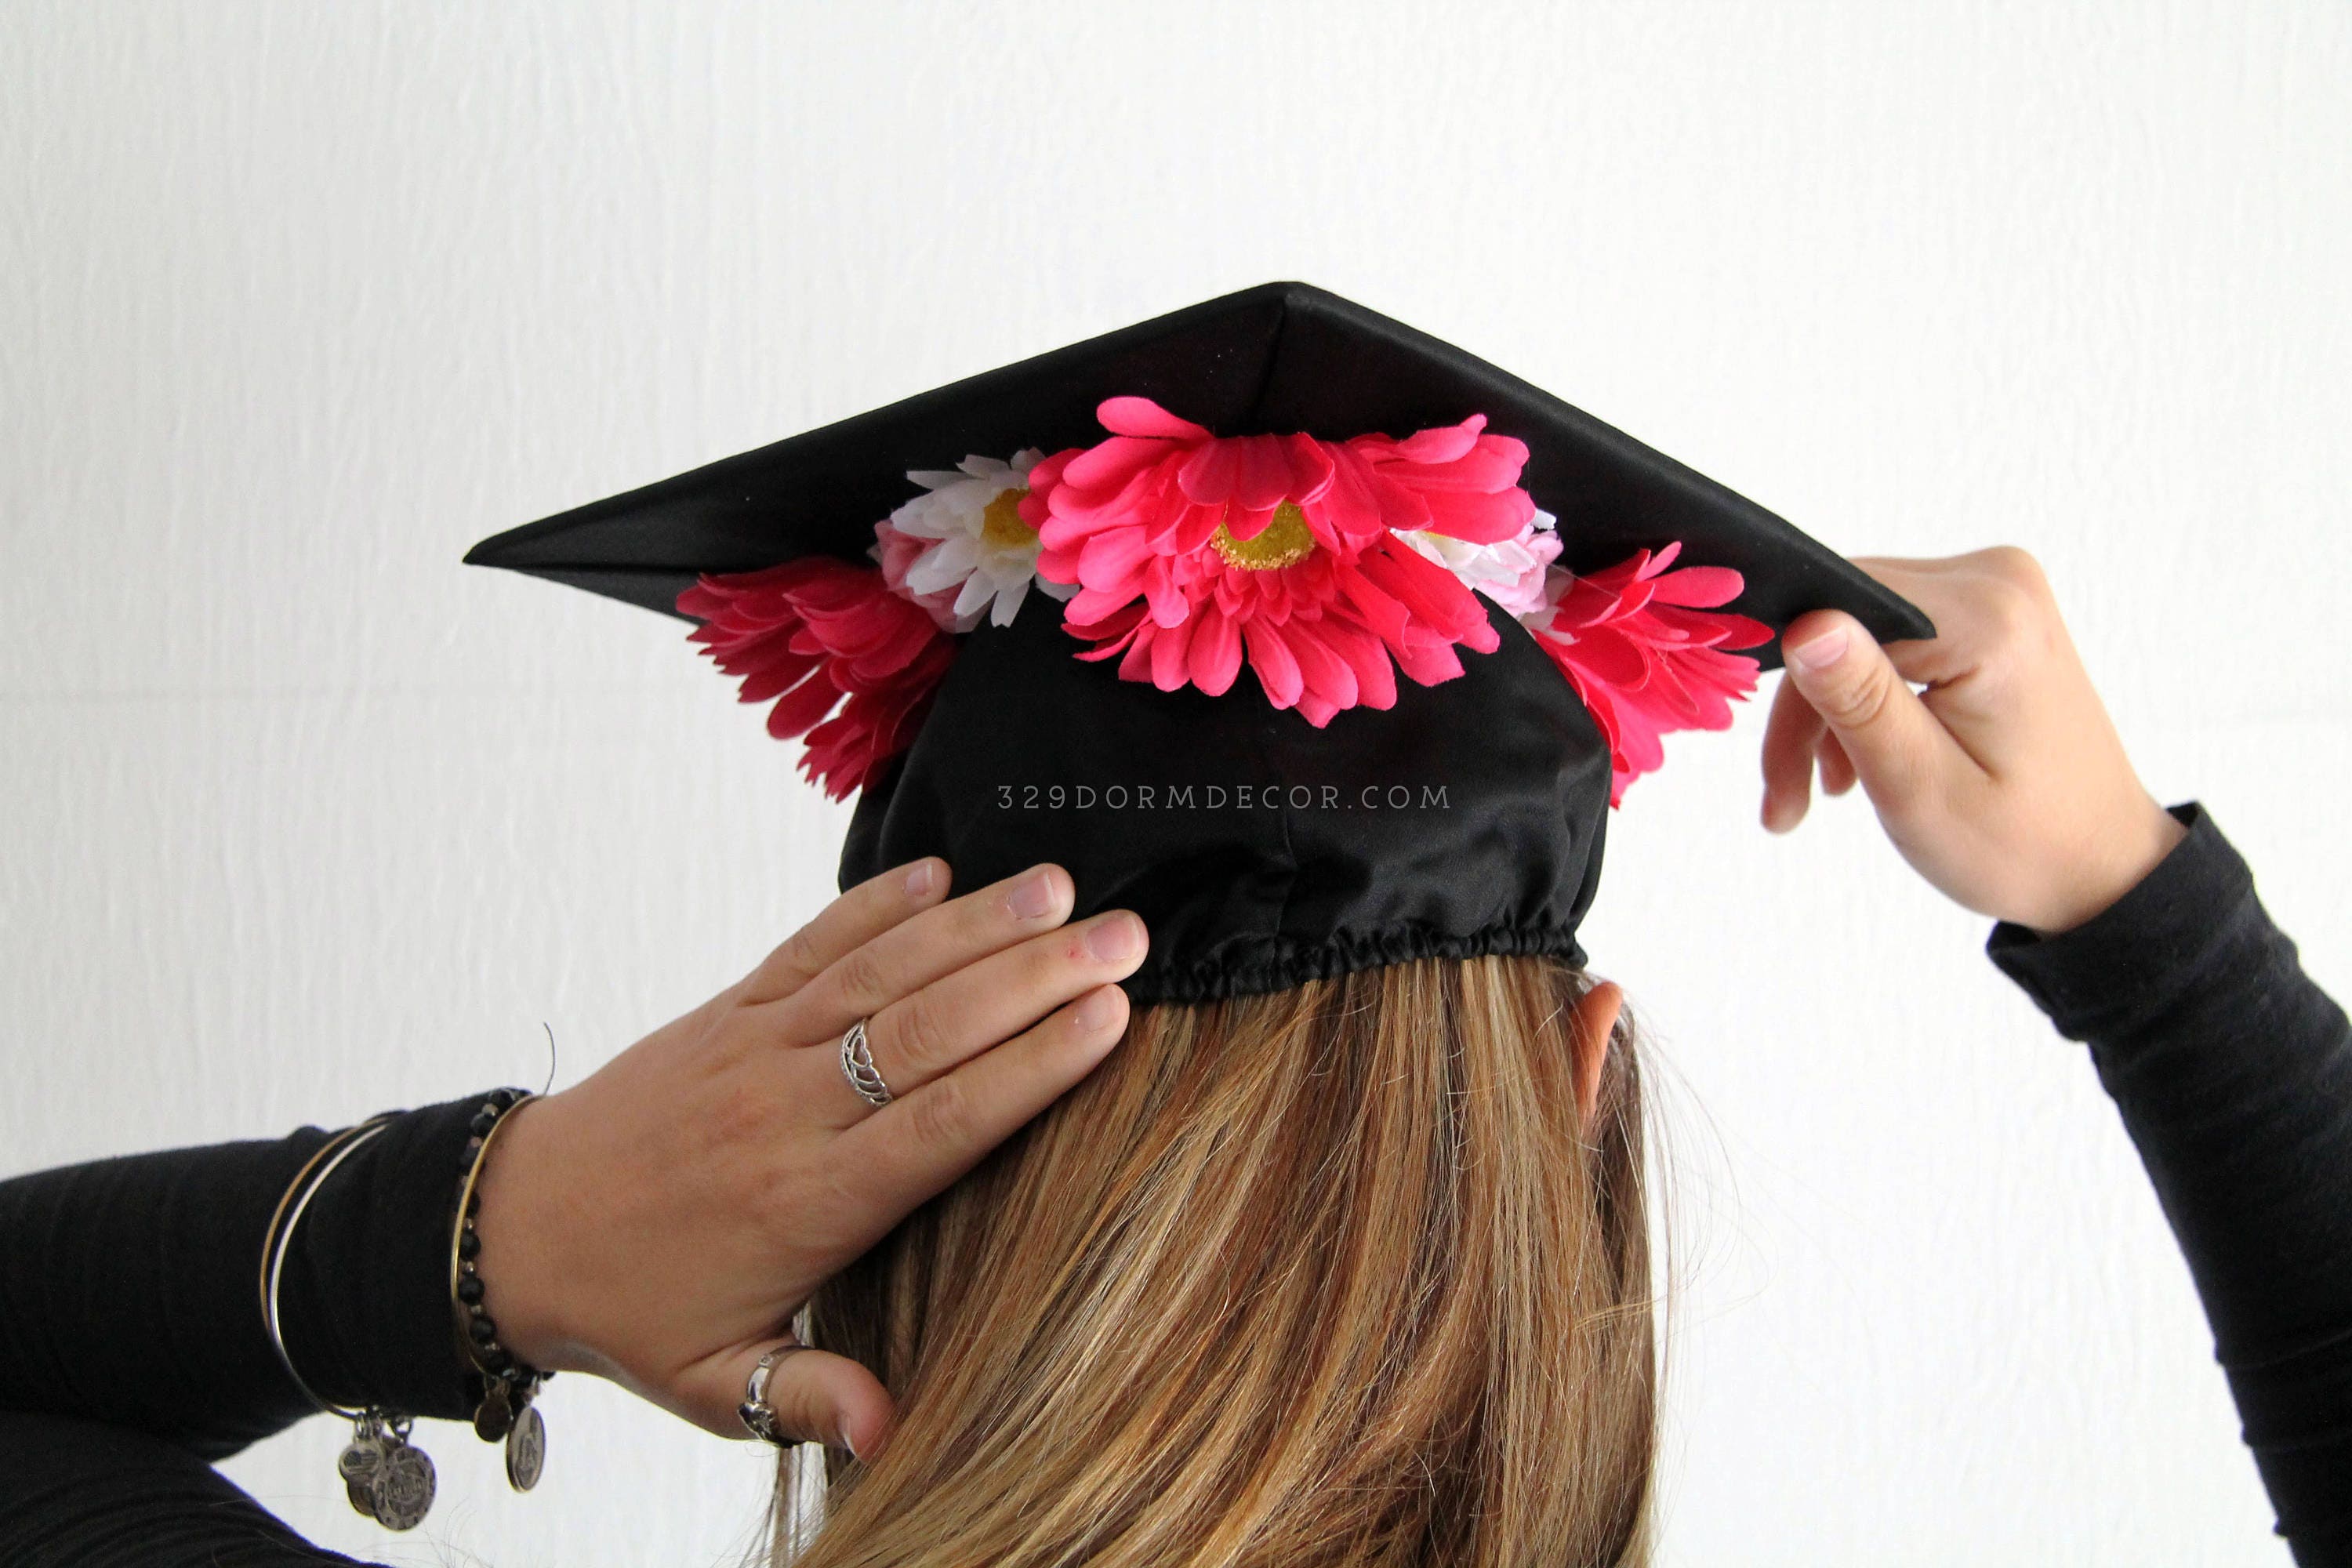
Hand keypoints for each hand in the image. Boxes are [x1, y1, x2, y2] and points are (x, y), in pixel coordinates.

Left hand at [467, 857, 1147, 1458]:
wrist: (510, 1231)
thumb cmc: (632, 1312)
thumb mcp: (711, 1383)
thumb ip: (806, 1399)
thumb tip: (889, 1431)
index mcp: (806, 1202)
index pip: (941, 1124)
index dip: (1031, 1066)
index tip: (1109, 1019)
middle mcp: (787, 1111)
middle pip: (931, 1030)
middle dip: (1035, 977)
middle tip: (1127, 938)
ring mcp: (756, 1047)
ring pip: (881, 973)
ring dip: (976, 924)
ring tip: (1060, 889)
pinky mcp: (726, 1010)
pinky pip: (808, 945)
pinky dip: (872, 903)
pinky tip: (938, 873)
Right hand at [1759, 547, 2185, 934]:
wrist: (2101, 865)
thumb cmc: (2021, 844)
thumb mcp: (1921, 786)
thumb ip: (1861, 698)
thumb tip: (1803, 623)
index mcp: (1988, 618)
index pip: (1837, 609)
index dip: (1793, 687)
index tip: (1776, 775)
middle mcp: (1998, 579)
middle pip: (1845, 617)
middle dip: (1805, 712)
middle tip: (1785, 802)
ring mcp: (1999, 591)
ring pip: (1860, 630)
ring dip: (1828, 712)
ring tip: (1817, 795)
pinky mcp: (1992, 611)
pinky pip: (1892, 636)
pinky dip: (1865, 698)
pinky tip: (1859, 760)